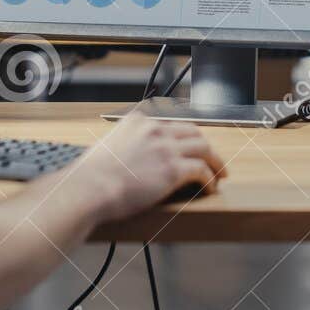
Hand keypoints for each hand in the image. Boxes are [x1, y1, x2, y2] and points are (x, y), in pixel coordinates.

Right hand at [60, 114, 226, 222]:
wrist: (90, 188)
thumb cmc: (91, 177)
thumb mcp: (106, 147)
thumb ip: (124, 145)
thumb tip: (129, 160)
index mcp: (138, 121)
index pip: (171, 121)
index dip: (185, 135)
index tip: (191, 144)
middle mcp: (155, 128)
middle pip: (193, 132)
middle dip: (205, 146)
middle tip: (212, 160)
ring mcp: (166, 147)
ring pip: (204, 148)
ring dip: (215, 162)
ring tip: (219, 174)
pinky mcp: (174, 168)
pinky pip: (202, 170)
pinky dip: (210, 179)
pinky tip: (211, 187)